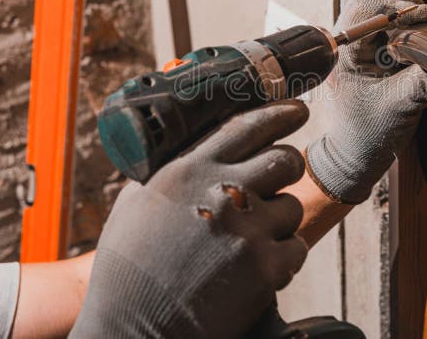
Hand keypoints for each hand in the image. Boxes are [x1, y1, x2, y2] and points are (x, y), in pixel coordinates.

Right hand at [70, 101, 309, 338]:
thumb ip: (173, 172)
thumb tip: (201, 151)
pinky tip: (254, 269)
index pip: (247, 126)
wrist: (133, 328)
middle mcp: (222, 192)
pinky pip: (297, 248)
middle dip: (287, 167)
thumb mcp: (136, 203)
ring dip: (278, 221)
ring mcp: (248, 230)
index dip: (279, 113)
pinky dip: (283, 258)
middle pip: (285, 159)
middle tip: (276, 182)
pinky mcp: (266, 268)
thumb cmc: (129, 270)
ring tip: (246, 242)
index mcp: (189, 171)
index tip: (297, 110)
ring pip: (292, 205)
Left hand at [306, 0, 426, 203]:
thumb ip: (424, 82)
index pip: (363, 8)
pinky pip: (374, 3)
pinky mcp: (367, 39)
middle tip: (425, 1)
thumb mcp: (400, 109)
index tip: (425, 13)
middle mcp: (344, 39)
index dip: (397, 4)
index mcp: (344, 53)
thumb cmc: (370, 134)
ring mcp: (353, 36)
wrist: (357, 151)